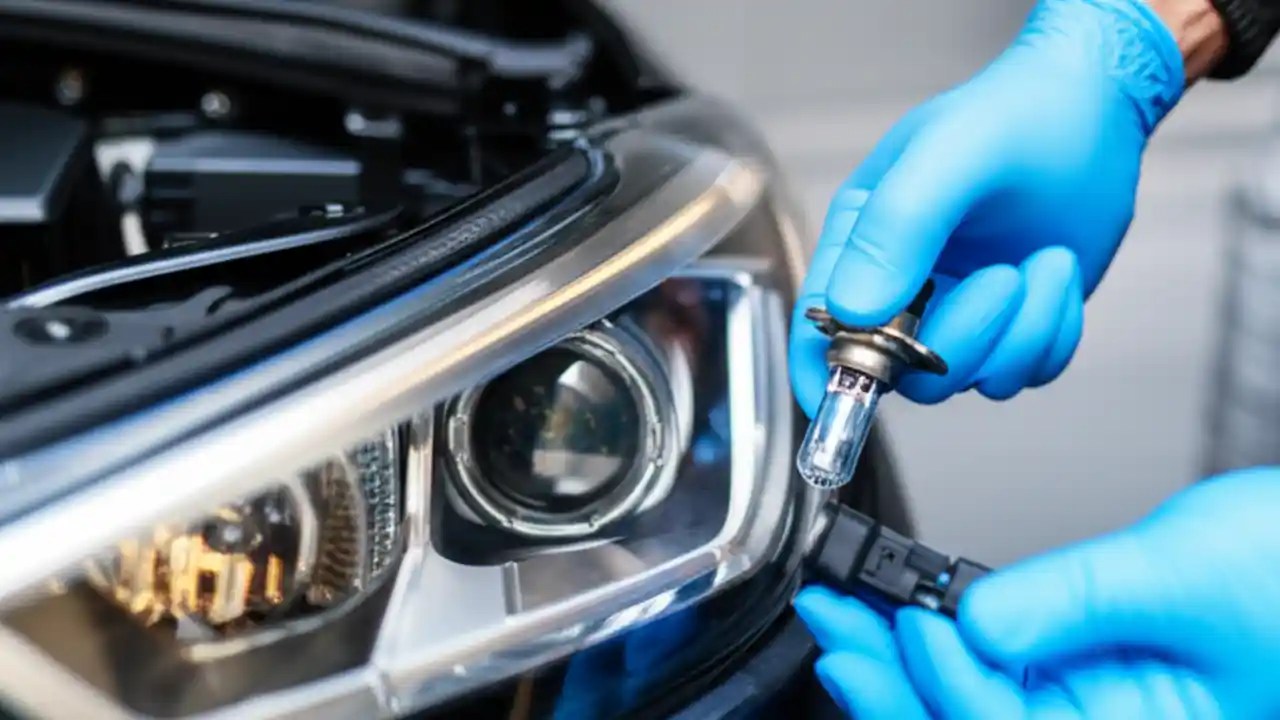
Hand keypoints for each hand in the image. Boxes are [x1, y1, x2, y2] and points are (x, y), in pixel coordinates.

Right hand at [790, 0, 1184, 413]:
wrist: (1096, 108)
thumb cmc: (1013, 116)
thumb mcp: (947, 154)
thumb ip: (897, 227)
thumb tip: (854, 311)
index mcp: (862, 243)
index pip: (821, 325)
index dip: (822, 371)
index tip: (836, 400)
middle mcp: (904, 287)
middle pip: (905, 372)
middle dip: (964, 338)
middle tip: (1004, 276)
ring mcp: (959, 313)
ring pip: (974, 378)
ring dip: (1023, 328)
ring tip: (1043, 259)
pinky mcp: (1012, 327)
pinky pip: (1026, 371)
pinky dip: (1053, 330)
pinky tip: (1056, 272)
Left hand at [795, 468, 1279, 718]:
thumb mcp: (1184, 574)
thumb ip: (1077, 601)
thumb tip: (973, 620)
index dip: (949, 682)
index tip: (906, 617)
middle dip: (891, 683)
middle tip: (832, 620)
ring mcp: (1084, 709)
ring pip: (970, 709)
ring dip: (896, 665)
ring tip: (839, 613)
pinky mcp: (1071, 676)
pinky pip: (989, 677)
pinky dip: (935, 650)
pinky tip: (895, 620)